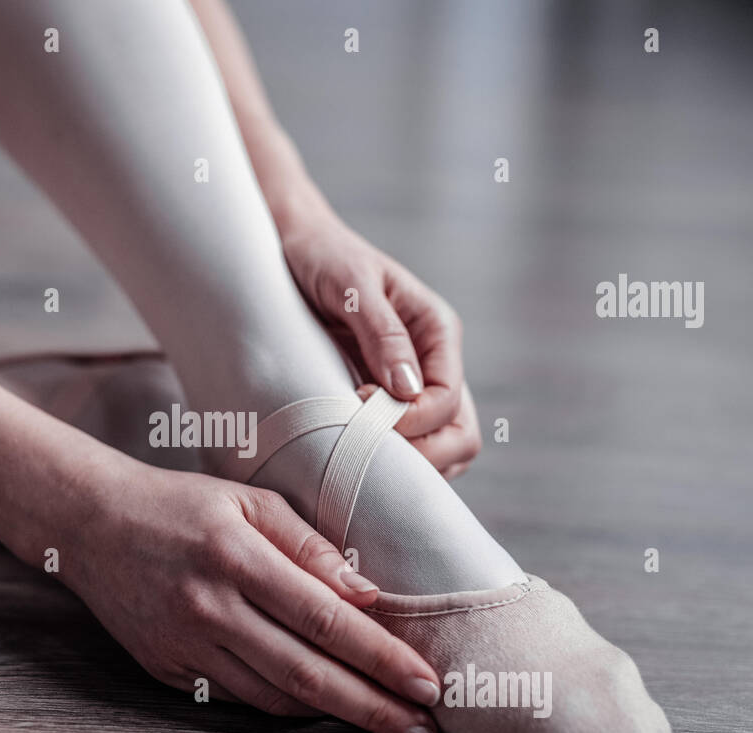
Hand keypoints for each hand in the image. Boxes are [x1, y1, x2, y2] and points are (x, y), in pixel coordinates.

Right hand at [65, 462, 442, 732]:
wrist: (93, 525)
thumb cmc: (180, 505)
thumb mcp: (248, 501)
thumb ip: (309, 545)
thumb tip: (368, 595)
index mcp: (236, 556)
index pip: (326, 619)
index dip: (382, 657)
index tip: (427, 682)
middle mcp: (209, 607)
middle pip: (306, 672)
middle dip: (373, 707)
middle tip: (425, 731)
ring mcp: (185, 645)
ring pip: (274, 695)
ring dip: (336, 715)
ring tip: (387, 724)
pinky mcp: (168, 670)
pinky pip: (240, 698)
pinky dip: (286, 706)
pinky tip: (323, 708)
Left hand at [281, 209, 473, 468]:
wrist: (293, 246)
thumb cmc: (322, 256)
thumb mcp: (352, 283)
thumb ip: (383, 333)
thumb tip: (407, 390)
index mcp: (437, 332)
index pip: (447, 401)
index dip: (410, 421)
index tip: (360, 408)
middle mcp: (434, 363)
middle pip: (459, 435)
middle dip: (422, 456)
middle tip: (365, 452)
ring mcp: (412, 386)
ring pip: (441, 449)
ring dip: (408, 465)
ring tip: (357, 456)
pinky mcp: (385, 401)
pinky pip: (406, 447)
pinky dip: (389, 463)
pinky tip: (351, 455)